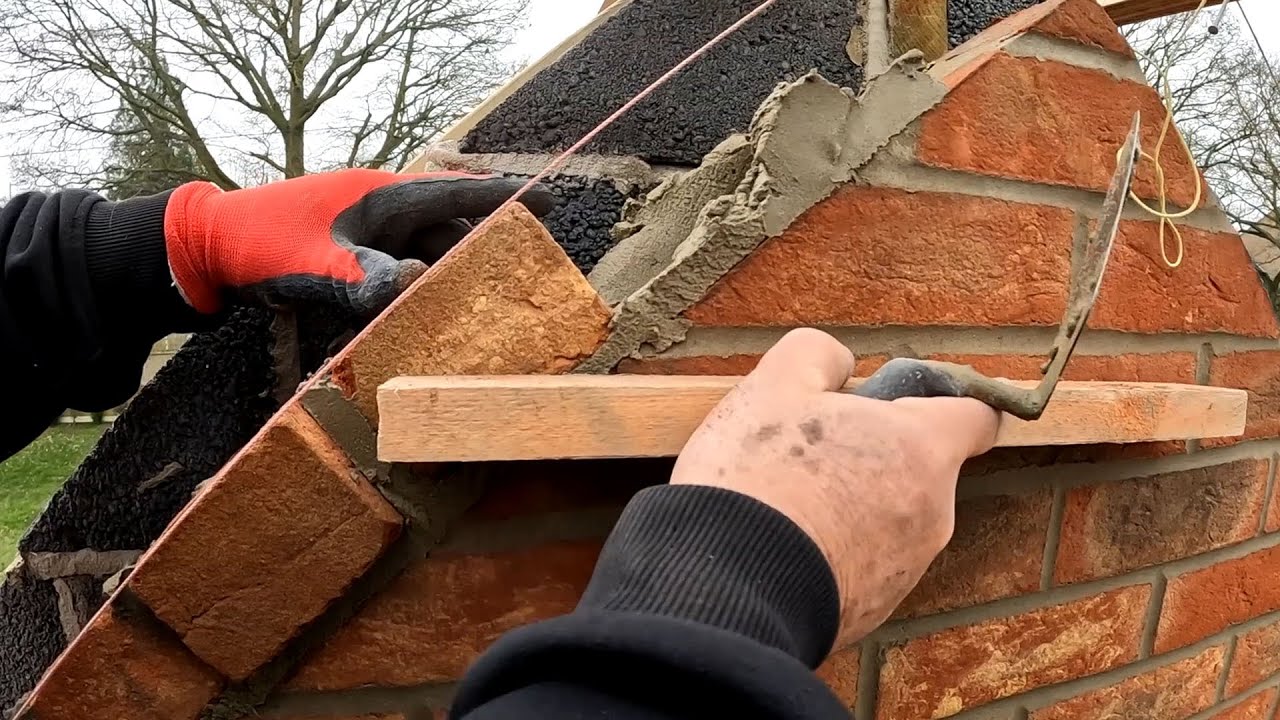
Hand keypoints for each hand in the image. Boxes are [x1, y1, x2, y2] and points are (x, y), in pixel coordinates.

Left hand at [163, 168, 555, 313]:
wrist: (207, 248)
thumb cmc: (262, 243)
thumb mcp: (317, 262)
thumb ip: (366, 277)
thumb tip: (420, 283)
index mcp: (385, 197)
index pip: (458, 194)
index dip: (505, 200)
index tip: (548, 203)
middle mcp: (384, 211)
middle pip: (451, 230)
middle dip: (486, 252)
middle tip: (524, 277)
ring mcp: (369, 233)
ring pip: (427, 254)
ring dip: (450, 279)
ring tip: (484, 309)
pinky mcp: (353, 256)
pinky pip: (400, 271)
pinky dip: (416, 291)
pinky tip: (427, 320)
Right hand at [670, 328, 999, 647]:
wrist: (727, 587)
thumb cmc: (756, 479)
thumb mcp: (772, 385)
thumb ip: (817, 354)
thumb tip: (838, 364)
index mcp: (922, 451)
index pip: (978, 417)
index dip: (940, 400)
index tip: (897, 400)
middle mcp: (932, 514)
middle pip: (920, 468)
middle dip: (874, 454)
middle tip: (809, 451)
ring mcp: (905, 570)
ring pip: (890, 518)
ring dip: (852, 504)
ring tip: (787, 502)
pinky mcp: (874, 611)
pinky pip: (863, 564)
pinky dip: (834, 549)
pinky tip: (783, 543)